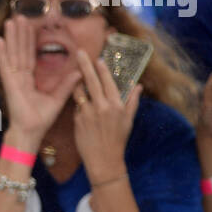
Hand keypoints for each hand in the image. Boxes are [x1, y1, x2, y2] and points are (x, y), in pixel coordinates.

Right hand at [0, 15, 82, 143]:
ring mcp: (13, 79)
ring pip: (12, 53)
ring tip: (11, 21)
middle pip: (20, 50)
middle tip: (20, 16)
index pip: (29, 56)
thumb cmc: (41, 119)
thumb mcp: (58, 99)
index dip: (29, 41)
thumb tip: (80, 72)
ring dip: (11, 37)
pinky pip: (4, 65)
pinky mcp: (9, 83)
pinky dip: (1, 53)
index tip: (30, 26)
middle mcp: (19, 77)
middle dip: (20, 34)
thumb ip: (67, 84)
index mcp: (29, 80)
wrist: (30, 132)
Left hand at [72, 48, 140, 179]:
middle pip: (91, 81)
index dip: (101, 69)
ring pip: (79, 92)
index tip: (97, 58)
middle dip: (85, 65)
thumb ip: (132, 101)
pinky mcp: (77, 121)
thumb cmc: (118, 139)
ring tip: (74, 73)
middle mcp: (101, 107)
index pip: (107, 82)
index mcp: (116, 105)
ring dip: (76, 82)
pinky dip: (78, 104)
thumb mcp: (128, 120)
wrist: (104, 159)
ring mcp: (87, 113)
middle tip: (79, 52)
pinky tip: (79, 104)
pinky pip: (77, 107)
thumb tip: (138, 86)